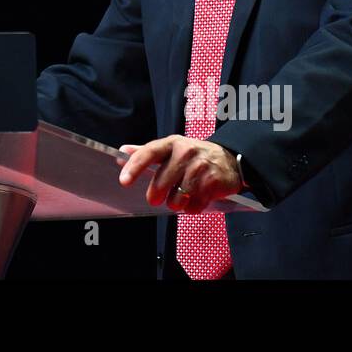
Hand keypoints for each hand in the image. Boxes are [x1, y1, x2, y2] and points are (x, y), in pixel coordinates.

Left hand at [116, 136, 241, 213]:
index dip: (135, 167)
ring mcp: (201, 167)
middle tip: (156, 198)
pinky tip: (196, 198)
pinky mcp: (213, 182)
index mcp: (172, 143)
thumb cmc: (194, 155)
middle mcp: (186, 152)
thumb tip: (122, 152)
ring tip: (181, 196)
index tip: (124, 181)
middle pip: (162, 182)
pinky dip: (192, 208)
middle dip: (156, 195)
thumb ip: (146, 152)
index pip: (149, 153)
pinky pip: (194, 206)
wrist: (229, 160)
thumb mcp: (171, 148)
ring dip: (176, 203)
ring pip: (177, 198)